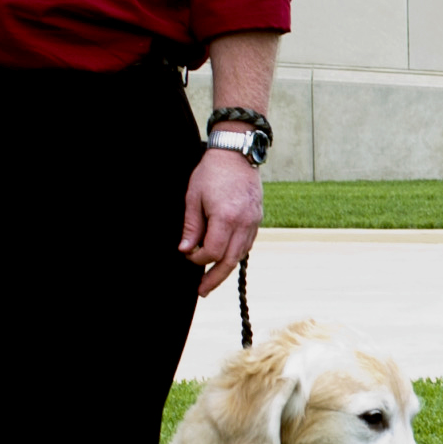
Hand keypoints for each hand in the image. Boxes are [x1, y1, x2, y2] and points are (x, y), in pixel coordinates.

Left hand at [178, 147, 262, 297]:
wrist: (236, 152)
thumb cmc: (211, 172)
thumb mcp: (193, 197)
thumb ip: (191, 227)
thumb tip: (185, 250)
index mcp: (225, 217)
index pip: (213, 252)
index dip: (198, 260)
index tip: (187, 256)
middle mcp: (243, 222)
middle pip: (230, 260)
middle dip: (215, 278)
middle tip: (202, 291)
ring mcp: (253, 221)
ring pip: (241, 254)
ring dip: (226, 268)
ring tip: (212, 279)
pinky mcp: (257, 218)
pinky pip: (247, 243)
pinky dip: (235, 253)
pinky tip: (225, 258)